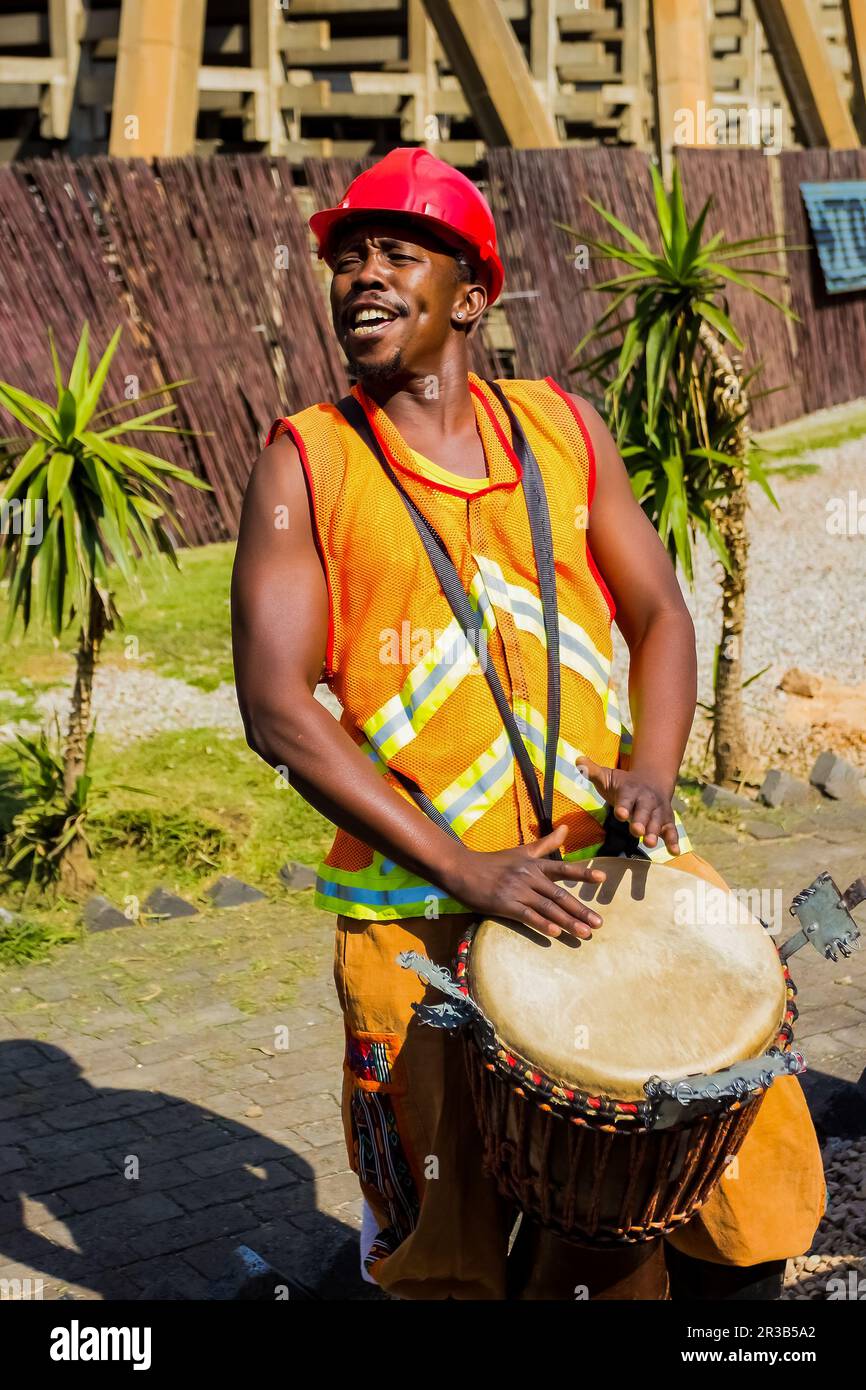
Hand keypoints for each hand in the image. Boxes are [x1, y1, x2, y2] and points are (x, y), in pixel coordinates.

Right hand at [444, 825, 606, 939]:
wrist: (462, 870)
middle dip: (581, 910)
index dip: (582, 873)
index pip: (563, 869)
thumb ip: (547, 843)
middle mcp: (529, 877)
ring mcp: (517, 891)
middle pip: (560, 895)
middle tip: (599, 924)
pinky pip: (526, 916)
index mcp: (534, 864)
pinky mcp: (505, 904)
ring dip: (567, 922)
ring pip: (547, 908)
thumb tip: (566, 827)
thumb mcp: (522, 850)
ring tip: (584, 934)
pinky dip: (541, 924)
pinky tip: (555, 933)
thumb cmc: (494, 862)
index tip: (602, 879)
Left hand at [575, 757, 680, 854]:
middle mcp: (646, 800)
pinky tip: (674, 852)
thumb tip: (578, 760)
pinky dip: (673, 840)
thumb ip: (592, 771)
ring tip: (650, 843)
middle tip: (637, 832)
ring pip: (658, 822)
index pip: (626, 799)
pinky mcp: (666, 820)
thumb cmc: (623, 784)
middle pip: (644, 812)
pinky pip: (671, 830)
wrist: (650, 781)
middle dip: (641, 821)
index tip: (620, 814)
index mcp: (630, 790)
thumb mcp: (607, 776)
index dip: (624, 807)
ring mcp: (658, 810)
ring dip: (655, 832)